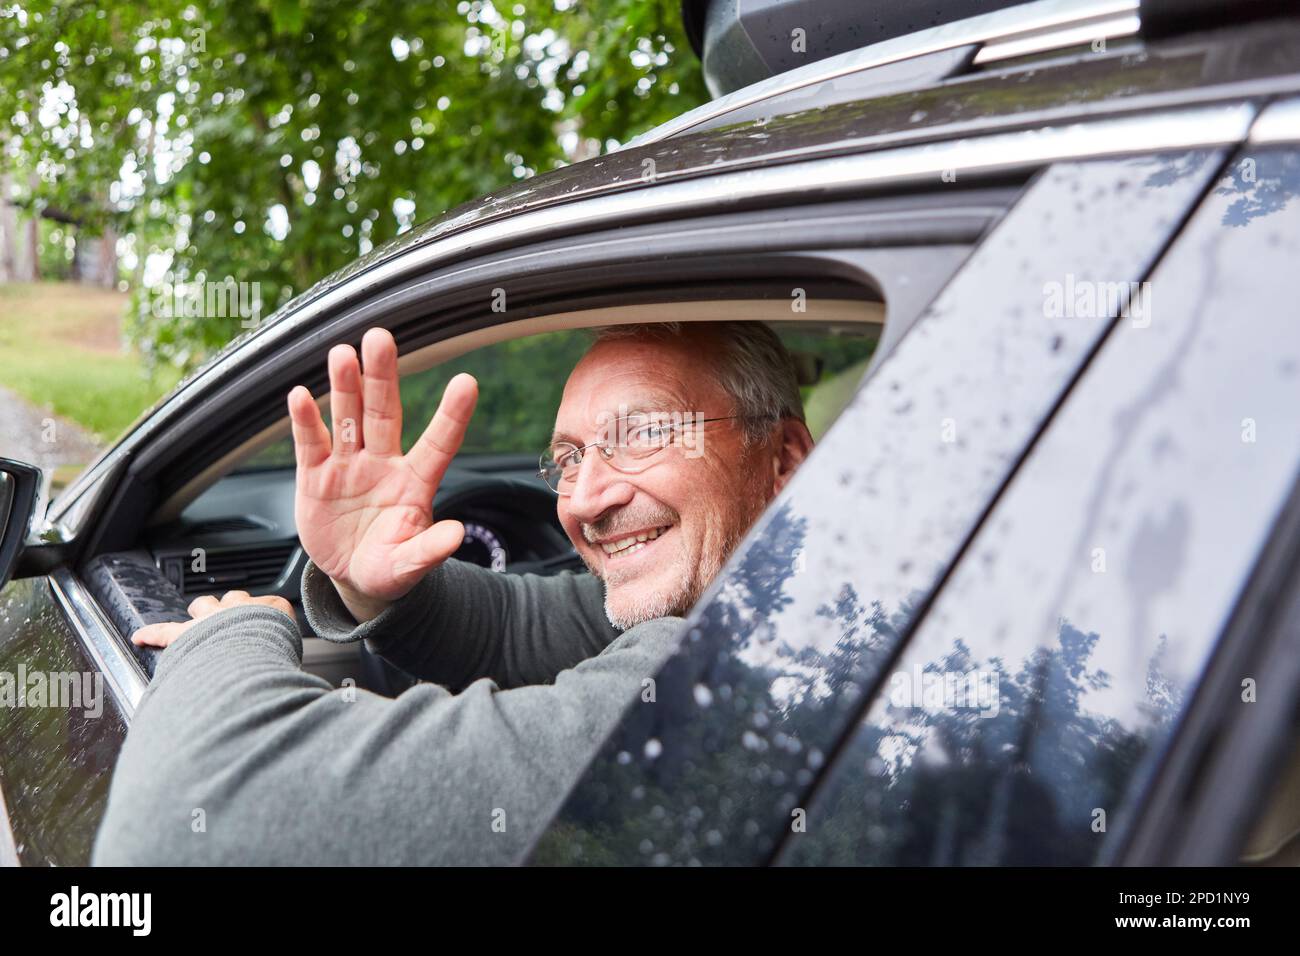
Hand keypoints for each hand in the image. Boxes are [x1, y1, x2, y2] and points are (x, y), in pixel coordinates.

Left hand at [132, 590, 294, 648]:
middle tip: (230, 620)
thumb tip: (309, 684)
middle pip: (230, 599)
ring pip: (202, 606)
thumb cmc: (277, 646)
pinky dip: (151, 634)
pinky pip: (166, 631)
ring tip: (197, 621)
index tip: (266, 622)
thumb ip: (294, 655)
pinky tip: (139, 637)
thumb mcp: (296, 647)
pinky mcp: (187, 633)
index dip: (264, 613)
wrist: (253, 644)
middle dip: (229, 607)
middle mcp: (238, 608)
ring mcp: (210, 619)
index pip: (266, 605)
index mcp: (269, 609)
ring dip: (200, 613)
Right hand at [287, 327, 478, 622]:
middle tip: (381, 338)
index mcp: (414, 483)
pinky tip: (300, 395)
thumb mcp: (409, 566)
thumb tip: (454, 534)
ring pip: (347, 418)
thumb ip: (428, 550)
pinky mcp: (316, 477)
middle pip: (383, 413)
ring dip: (344, 387)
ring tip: (342, 354)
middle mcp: (383, 464)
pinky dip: (305, 421)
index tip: (467, 383)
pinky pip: (311, 444)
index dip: (452, 415)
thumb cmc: (390, 567)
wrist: (353, 576)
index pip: (438, 444)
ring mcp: (349, 467)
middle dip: (381, 377)